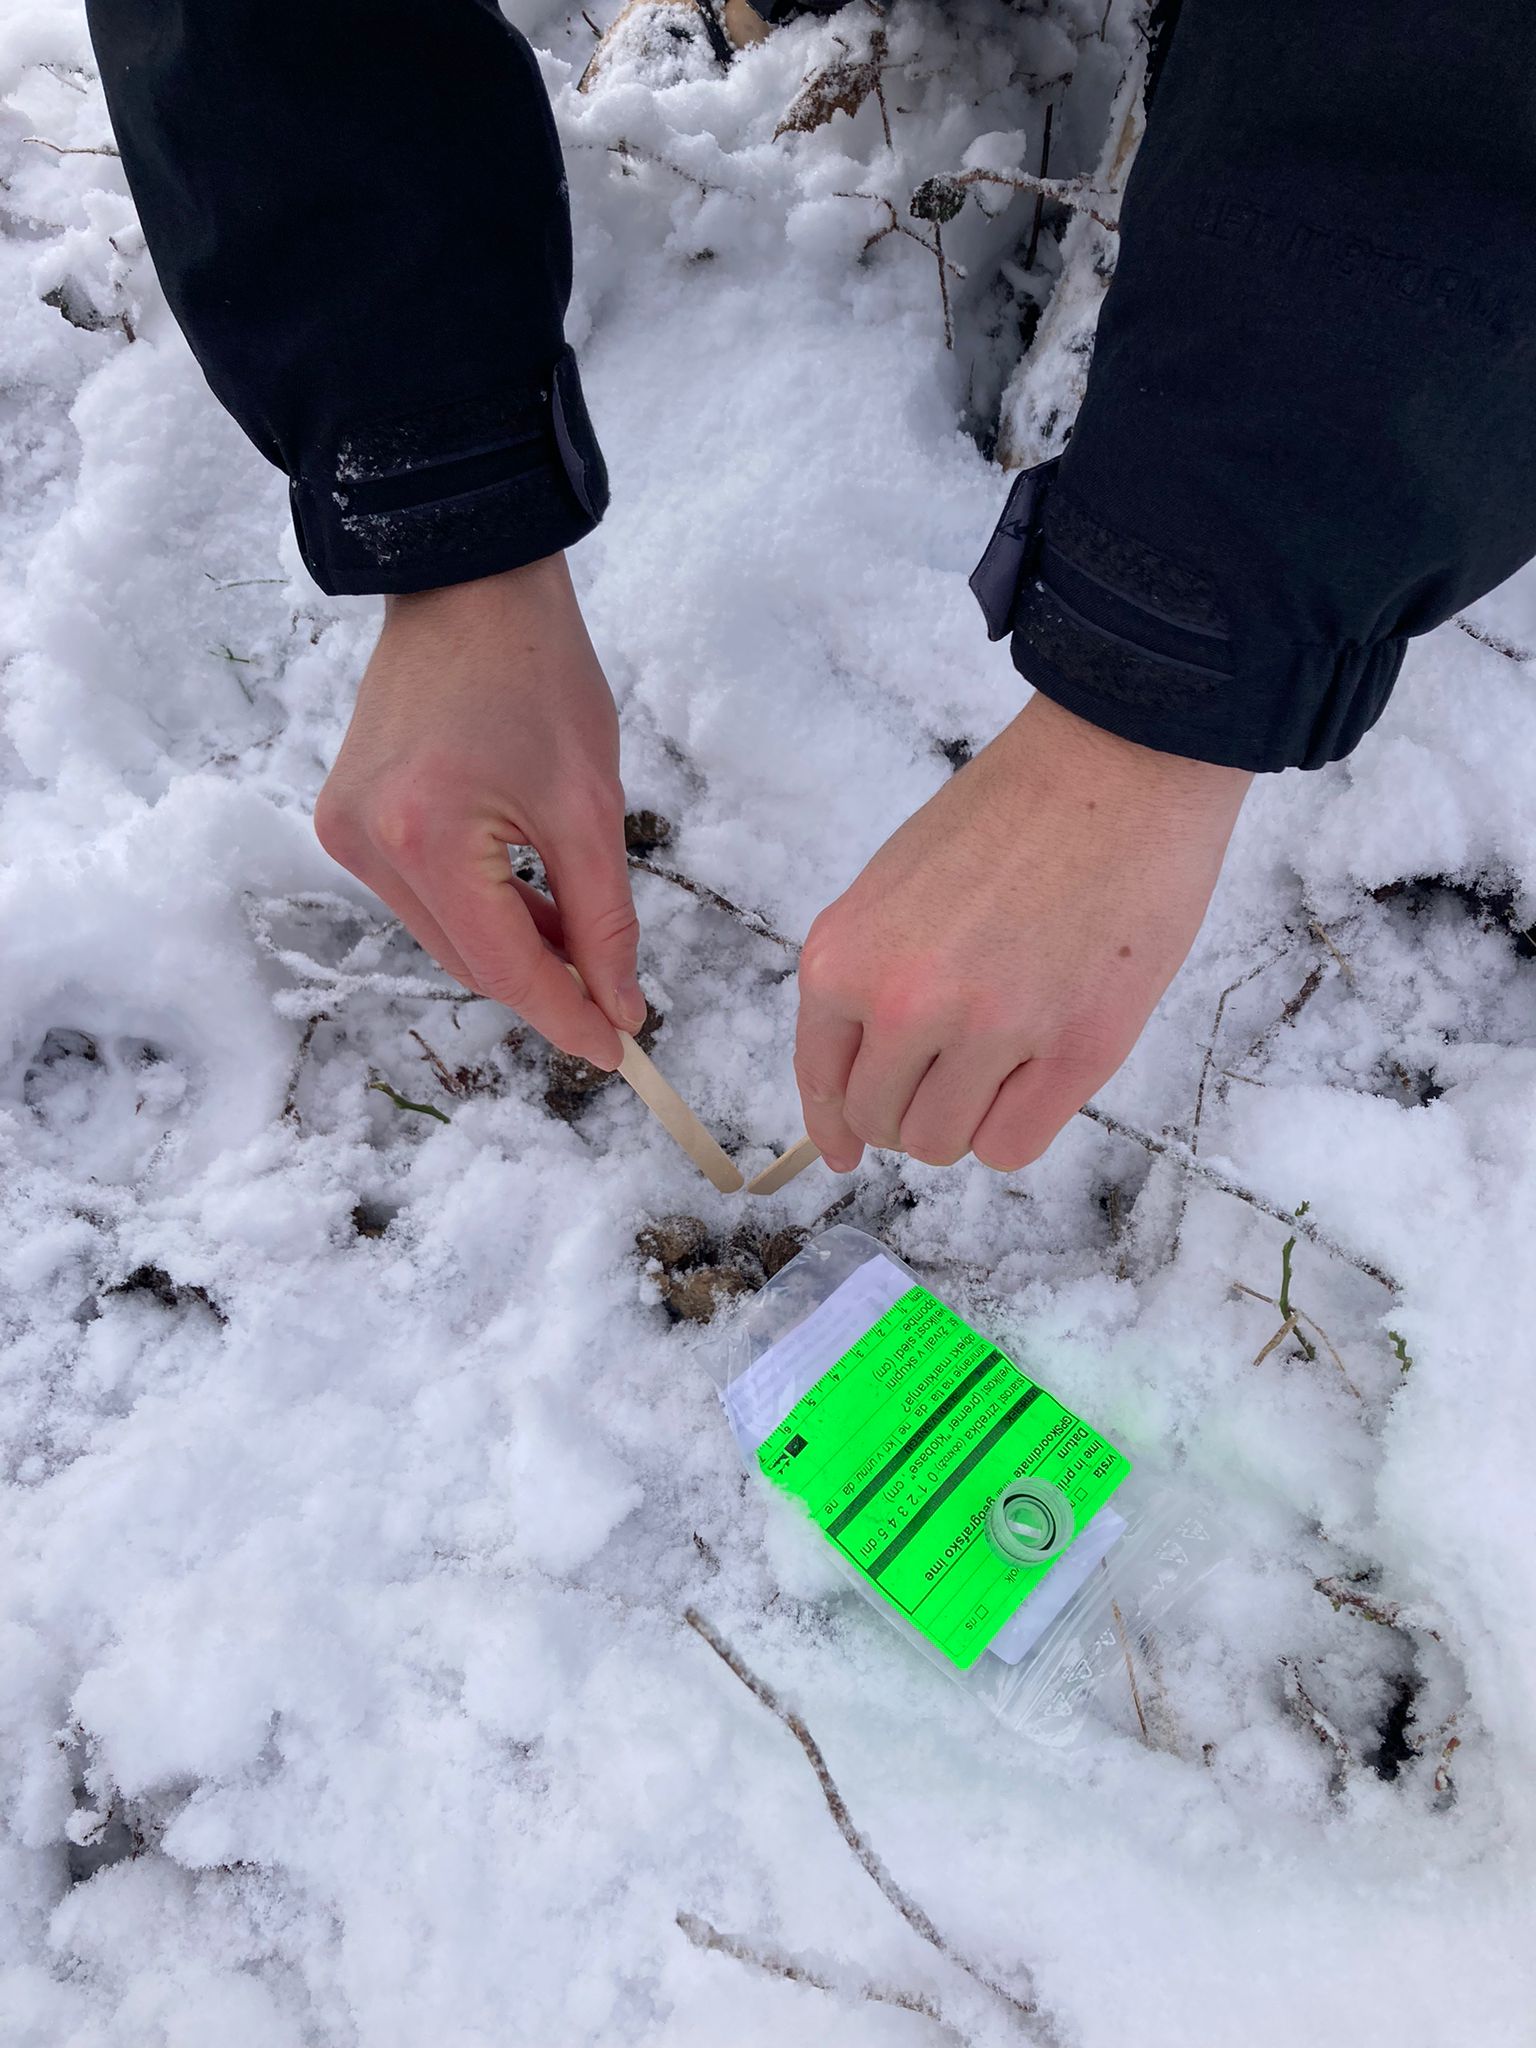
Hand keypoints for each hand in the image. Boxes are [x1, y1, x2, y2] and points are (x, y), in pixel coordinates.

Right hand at [313, 553, 641, 1068]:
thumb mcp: (590, 805)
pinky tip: (528, 894)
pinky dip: (479, 909)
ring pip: (446, 935)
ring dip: (512, 946)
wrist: (469, 581)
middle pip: (468, 961)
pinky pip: (423, 897)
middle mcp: (366, 844)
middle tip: (616, 994)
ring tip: (576, 926)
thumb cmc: (538, 674)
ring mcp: (346, 831)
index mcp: (425, 838)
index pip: (501, 968)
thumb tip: (618, 1009)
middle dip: (543, 984)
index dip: (565, 1018)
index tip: (619, 1052)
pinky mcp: (346, 817)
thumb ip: (605, 921)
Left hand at [794, 694, 1250, 1171]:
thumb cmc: (1010, 811)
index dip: (834, 1125)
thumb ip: (869, 974)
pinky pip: (1011, 1146)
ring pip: (945, 1143)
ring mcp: (990, 1032)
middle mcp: (902, 1004)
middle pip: (882, 1121)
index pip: (822, 1079)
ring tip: (1003, 1060)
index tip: (845, 1149)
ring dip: (965, 1120)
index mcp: (844, 958)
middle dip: (909, 1111)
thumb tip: (860, 1068)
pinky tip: (1038, 1076)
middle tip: (952, 1073)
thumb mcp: (895, 887)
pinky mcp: (1076, 1050)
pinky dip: (1016, 1127)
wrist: (1116, 760)